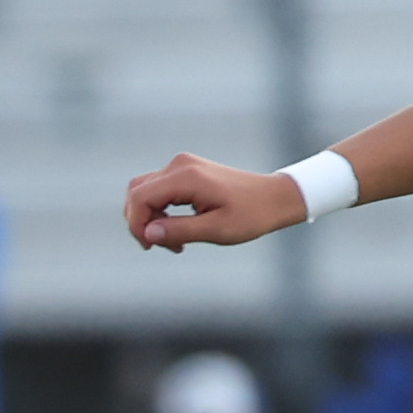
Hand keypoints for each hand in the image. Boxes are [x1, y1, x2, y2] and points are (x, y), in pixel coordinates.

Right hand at [126, 154, 306, 251]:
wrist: (275, 198)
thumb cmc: (252, 215)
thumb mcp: (218, 229)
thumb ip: (181, 231)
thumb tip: (148, 234)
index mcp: (186, 177)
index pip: (140, 197)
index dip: (137, 224)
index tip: (151, 247)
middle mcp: (179, 166)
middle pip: (137, 192)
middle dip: (142, 222)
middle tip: (164, 247)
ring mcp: (182, 166)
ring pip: (145, 191)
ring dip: (151, 218)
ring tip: (175, 242)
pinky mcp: (186, 172)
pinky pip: (160, 190)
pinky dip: (161, 211)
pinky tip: (178, 230)